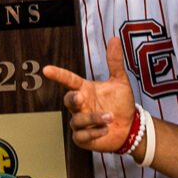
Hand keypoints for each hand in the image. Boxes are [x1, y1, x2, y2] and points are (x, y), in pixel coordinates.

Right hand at [44, 37, 136, 153]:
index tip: (47, 69)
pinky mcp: (83, 138)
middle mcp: (80, 105)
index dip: (58, 74)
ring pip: (77, 120)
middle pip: (68, 100)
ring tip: (110, 117)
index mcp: (85, 89)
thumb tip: (115, 39)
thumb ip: (114, 62)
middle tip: (82, 98)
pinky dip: (94, 132)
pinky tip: (105, 129)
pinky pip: (81, 136)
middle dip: (72, 99)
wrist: (130, 127)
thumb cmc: (121, 104)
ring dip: (93, 118)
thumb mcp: (120, 82)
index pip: (68, 80)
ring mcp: (80, 122)